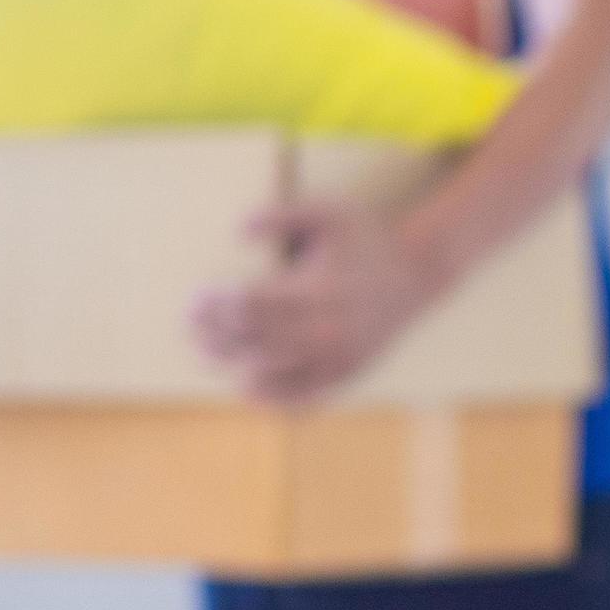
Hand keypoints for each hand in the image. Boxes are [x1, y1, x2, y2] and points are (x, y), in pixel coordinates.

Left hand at [191, 198, 445, 403]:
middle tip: (190, 324)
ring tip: (206, 353)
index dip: (216, 304)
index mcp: (319, 290)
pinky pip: (305, 397)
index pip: (251, 305)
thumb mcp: (327, 211)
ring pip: (273, 371)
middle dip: (215, 333)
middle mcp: (328, 330)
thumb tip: (235, 232)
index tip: (197, 298)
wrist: (418, 272)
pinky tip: (246, 389)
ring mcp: (339, 357)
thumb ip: (278, 214)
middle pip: (255, 339)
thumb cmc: (366, 237)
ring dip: (232, 364)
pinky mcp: (348, 373)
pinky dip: (273, 398)